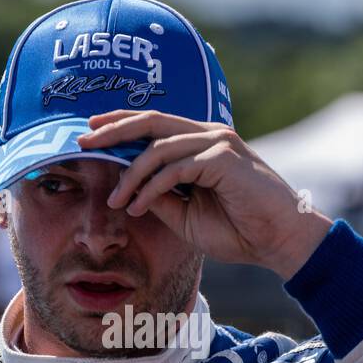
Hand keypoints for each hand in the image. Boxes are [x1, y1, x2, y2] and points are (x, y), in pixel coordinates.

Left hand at [78, 110, 332, 278]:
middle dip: (114, 129)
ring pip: (159, 147)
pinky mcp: (223, 158)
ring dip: (131, 174)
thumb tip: (127, 188)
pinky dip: (151, 187)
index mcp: (201, 143)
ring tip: (116, 200)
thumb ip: (159, 197)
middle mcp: (209, 135)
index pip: (155, 124)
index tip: (91, 134)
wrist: (279, 242)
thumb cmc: (239, 230)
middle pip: (152, 121)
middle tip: (83, 141)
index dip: (121, 125)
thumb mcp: (185, 216)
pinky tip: (138, 206)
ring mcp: (218, 143)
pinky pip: (175, 168)